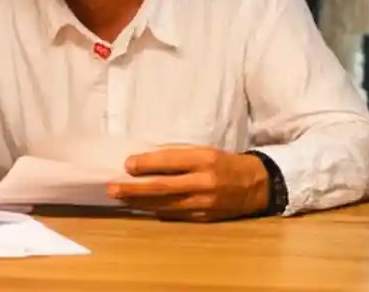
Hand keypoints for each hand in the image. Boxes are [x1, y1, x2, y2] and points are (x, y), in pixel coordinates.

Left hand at [107, 146, 267, 221]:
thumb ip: (177, 155)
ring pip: (166, 204)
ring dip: (140, 202)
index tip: (126, 164)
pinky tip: (140, 207)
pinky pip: (175, 215)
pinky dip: (155, 210)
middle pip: (164, 187)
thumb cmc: (223, 163)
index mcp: (205, 159)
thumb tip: (144, 160)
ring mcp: (204, 204)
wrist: (255, 185)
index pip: (171, 161)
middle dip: (135, 188)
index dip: (147, 164)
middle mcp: (205, 182)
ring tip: (120, 198)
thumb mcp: (204, 150)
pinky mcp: (204, 218)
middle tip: (113, 188)